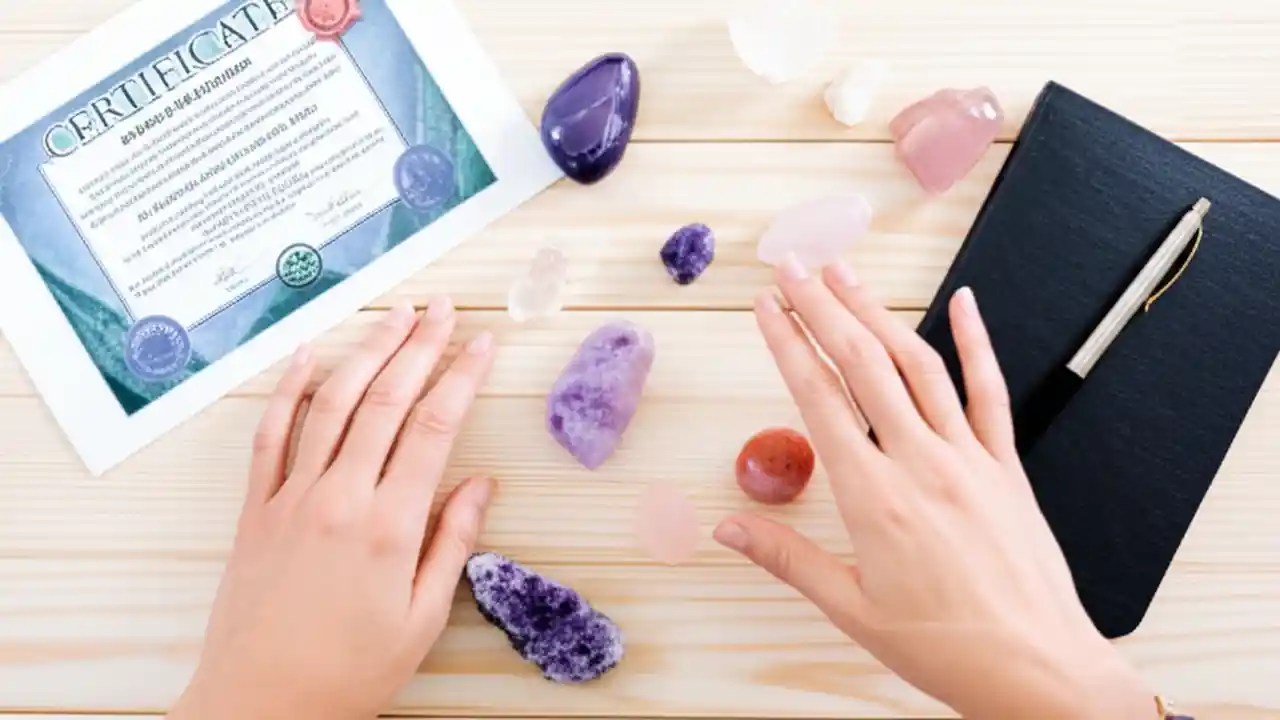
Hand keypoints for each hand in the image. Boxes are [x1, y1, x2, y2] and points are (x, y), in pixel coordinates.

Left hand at [171, 300, 495, 719]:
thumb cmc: (347, 671)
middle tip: (443, 309)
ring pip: (333, 403)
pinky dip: (289, 388)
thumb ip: (452, 543)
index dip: (461, 377)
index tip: (482, 344)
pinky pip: (271, 433)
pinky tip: (310, 355)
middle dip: (419, 346)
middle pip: (386, 399)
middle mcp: (339, 498)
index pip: (433, 427)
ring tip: (393, 316)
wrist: (259, 703)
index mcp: (388, 525)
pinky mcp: (256, 507)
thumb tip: (479, 485)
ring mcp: (292, 497)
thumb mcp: (421, 619)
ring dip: (366, 351)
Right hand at [715, 259, 1153, 719]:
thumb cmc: (944, 648)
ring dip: (878, 313)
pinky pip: (991, 393)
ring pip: (919, 366)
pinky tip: (965, 303)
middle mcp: (920, 464)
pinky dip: (977, 343)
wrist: (1036, 669)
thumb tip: (727, 527)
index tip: (766, 307)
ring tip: (847, 274)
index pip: (819, 400)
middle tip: (793, 268)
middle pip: (863, 366)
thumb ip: (787, 558)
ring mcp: (969, 459)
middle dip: (822, 309)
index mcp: (874, 498)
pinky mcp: (1006, 467)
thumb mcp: (851, 608)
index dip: (788, 345)